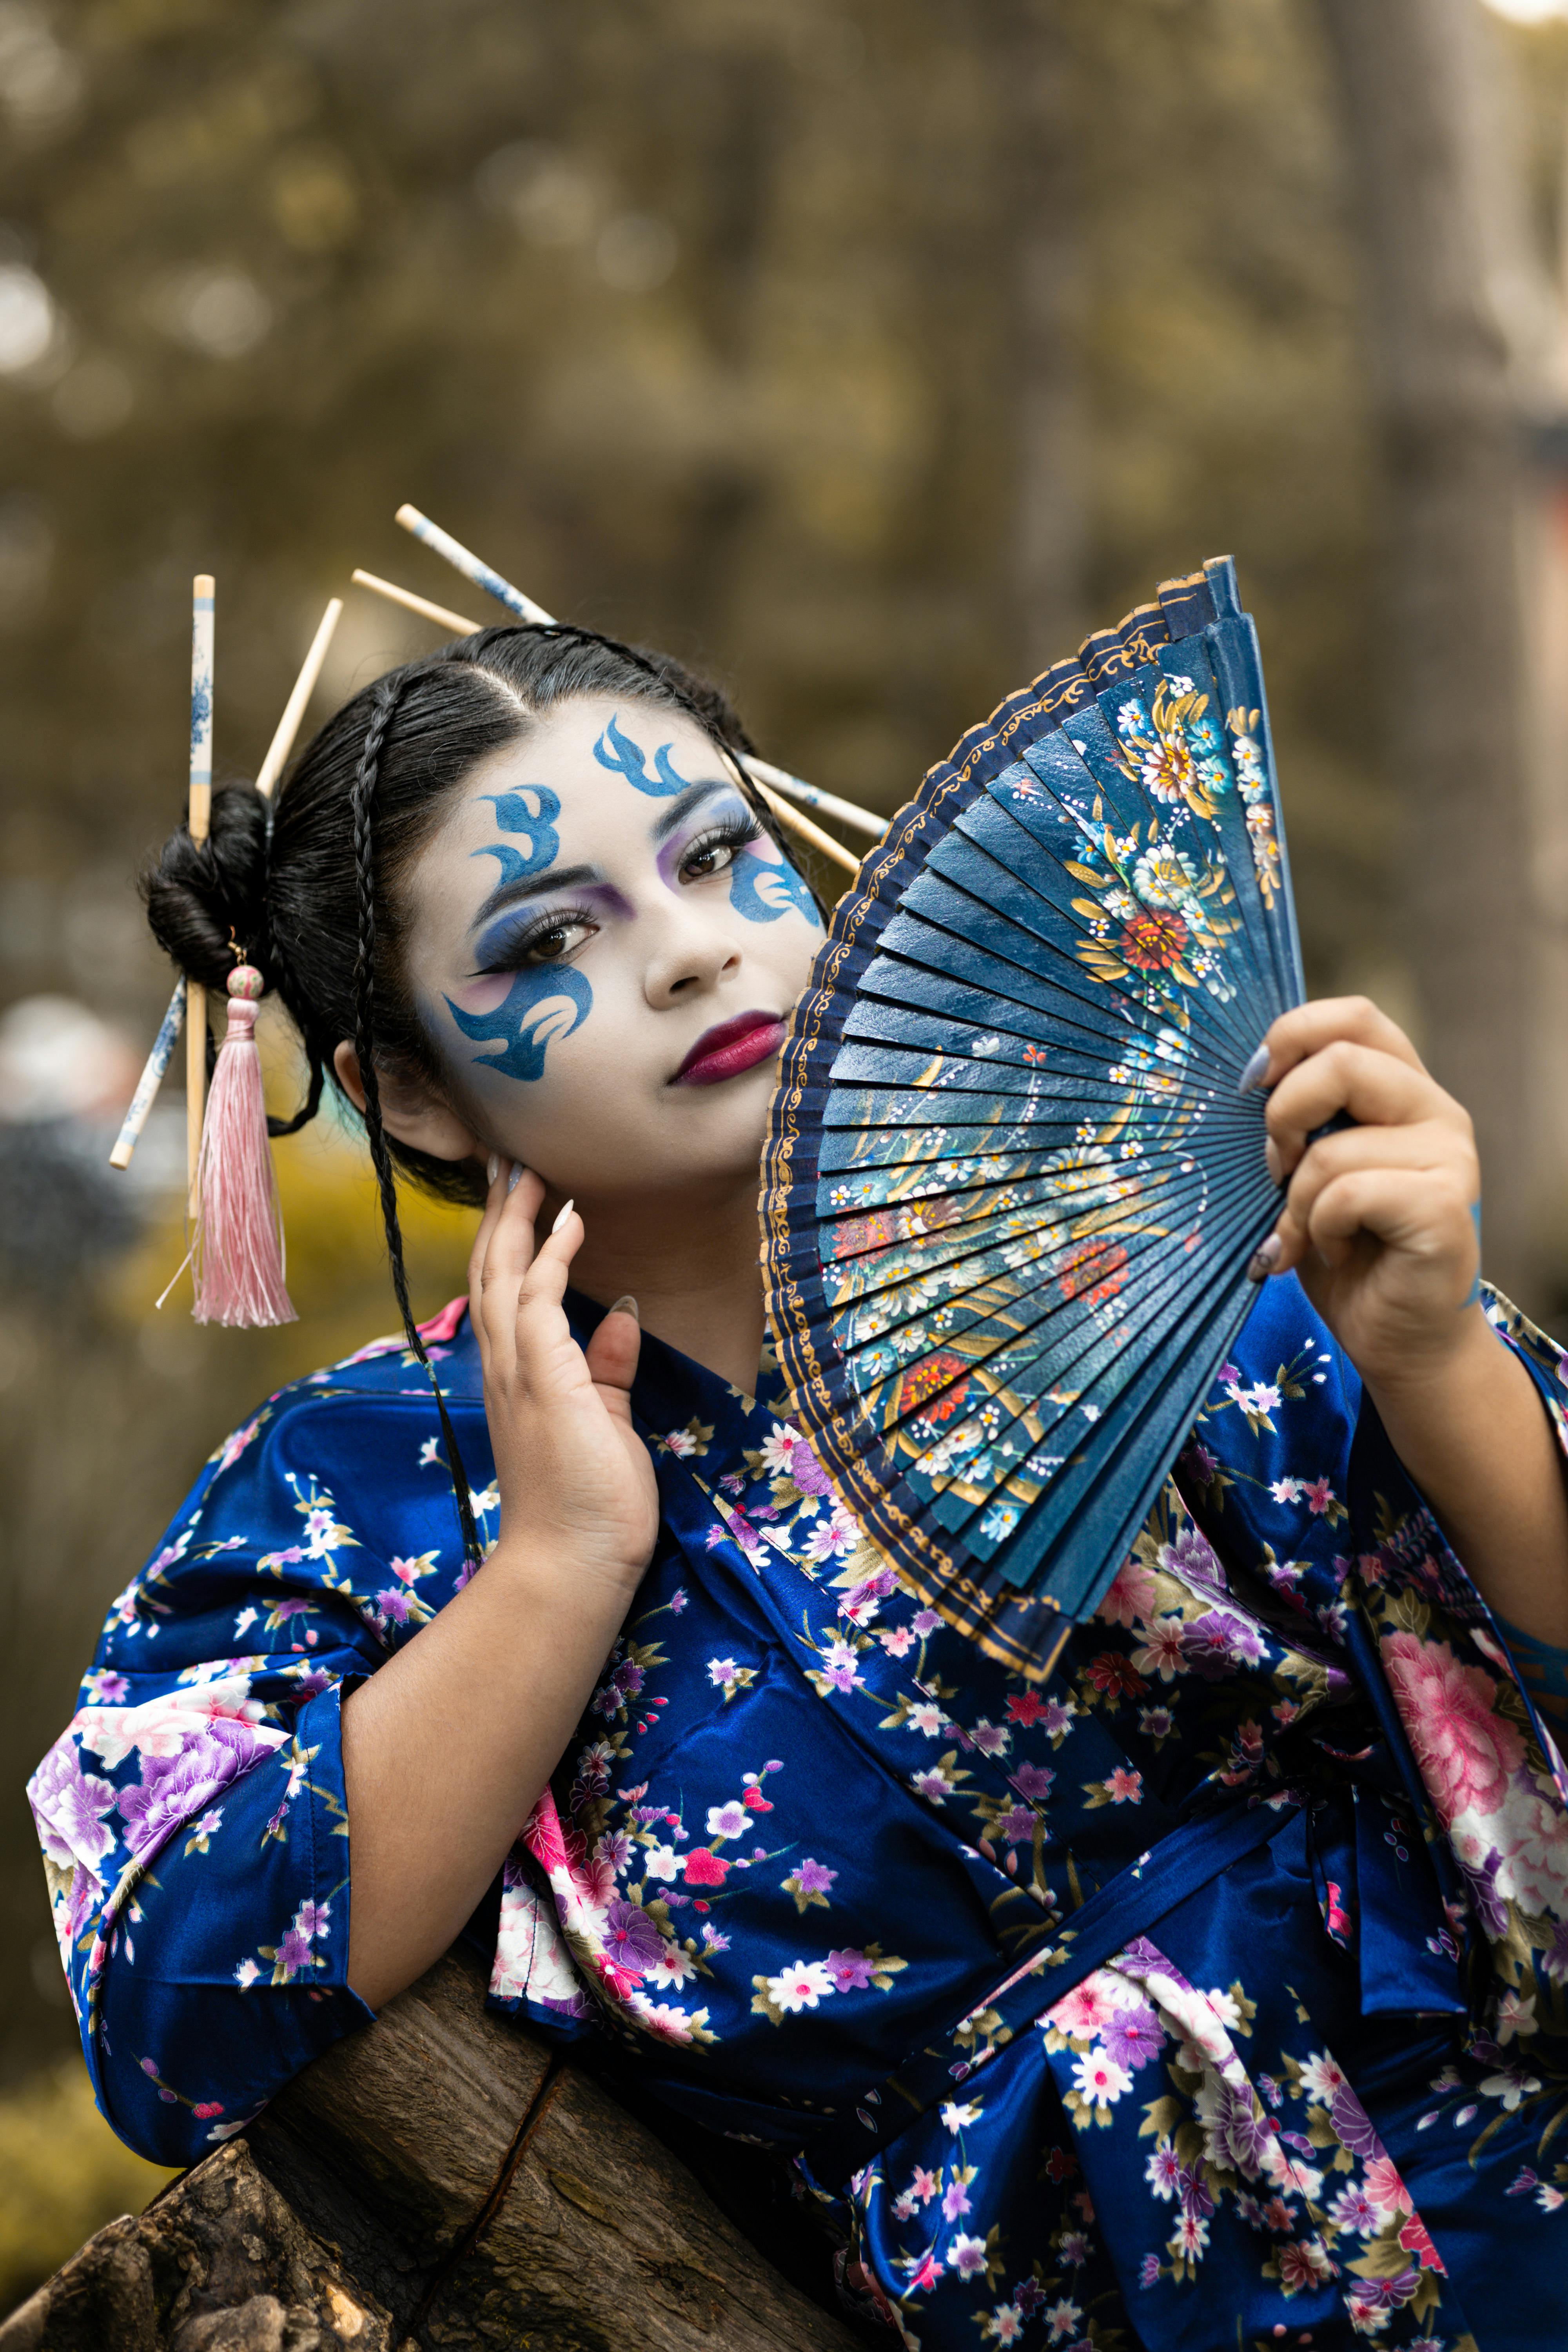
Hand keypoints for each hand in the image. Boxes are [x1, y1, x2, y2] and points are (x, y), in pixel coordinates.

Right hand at [469, 1163, 658, 1596]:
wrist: (570, 1567)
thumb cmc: (588, 1508)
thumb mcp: (604, 1423)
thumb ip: (606, 1369)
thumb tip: (620, 1314)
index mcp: (515, 1380)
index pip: (502, 1295)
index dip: (508, 1241)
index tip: (520, 1193)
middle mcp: (503, 1370)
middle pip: (488, 1272)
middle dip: (499, 1213)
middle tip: (507, 1159)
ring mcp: (516, 1373)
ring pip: (500, 1275)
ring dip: (514, 1218)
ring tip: (527, 1168)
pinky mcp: (542, 1379)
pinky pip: (536, 1298)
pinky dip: (549, 1254)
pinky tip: (570, 1219)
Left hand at [1249, 996, 1480, 1394]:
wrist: (1396, 1339)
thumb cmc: (1346, 1251)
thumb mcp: (1308, 1170)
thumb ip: (1298, 1119)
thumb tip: (1248, 1080)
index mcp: (1402, 1090)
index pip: (1354, 1016)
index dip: (1291, 1035)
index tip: (1251, 1085)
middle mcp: (1437, 1112)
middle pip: (1341, 1059)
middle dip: (1282, 1116)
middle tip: (1275, 1170)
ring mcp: (1450, 1158)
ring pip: (1331, 1146)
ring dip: (1294, 1200)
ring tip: (1306, 1233)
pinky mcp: (1444, 1207)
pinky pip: (1346, 1194)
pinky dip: (1318, 1229)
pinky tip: (1333, 1252)